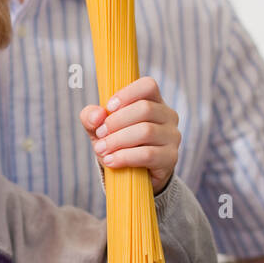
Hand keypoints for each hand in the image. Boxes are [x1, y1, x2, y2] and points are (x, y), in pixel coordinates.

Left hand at [80, 76, 179, 194]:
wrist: (132, 176)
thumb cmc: (118, 144)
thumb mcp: (100, 129)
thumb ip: (91, 117)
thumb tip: (97, 115)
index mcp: (154, 101)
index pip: (148, 86)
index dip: (127, 93)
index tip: (109, 107)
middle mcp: (168, 116)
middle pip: (145, 109)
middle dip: (116, 122)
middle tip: (100, 134)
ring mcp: (172, 137)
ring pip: (146, 131)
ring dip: (117, 140)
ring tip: (101, 149)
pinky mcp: (170, 158)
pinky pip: (148, 154)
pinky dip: (125, 157)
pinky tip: (110, 161)